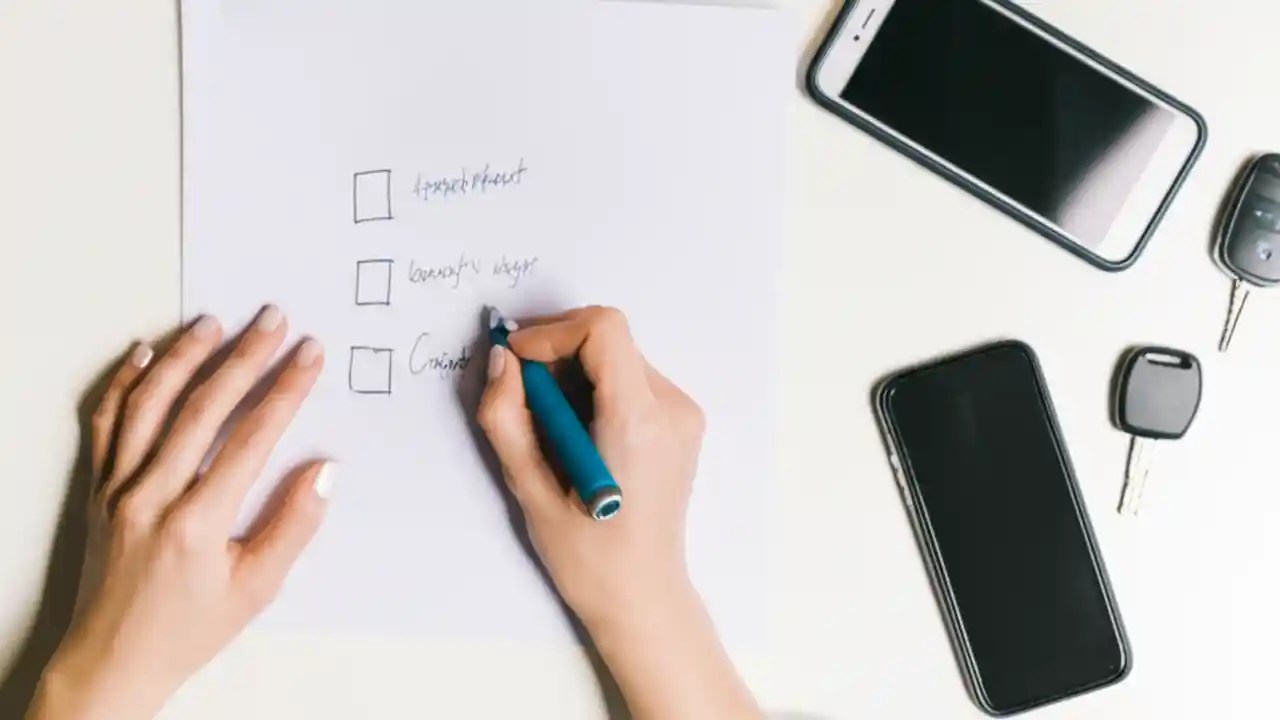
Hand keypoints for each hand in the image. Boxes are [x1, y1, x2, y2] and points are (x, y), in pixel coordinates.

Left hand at [30, 306, 333, 719]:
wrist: (113, 659)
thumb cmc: (189, 628)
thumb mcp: (257, 589)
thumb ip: (293, 526)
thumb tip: (324, 471)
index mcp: (198, 522)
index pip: (251, 437)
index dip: (285, 390)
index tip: (308, 355)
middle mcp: (153, 495)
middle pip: (203, 408)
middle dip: (245, 358)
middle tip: (273, 320)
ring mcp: (119, 488)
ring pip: (150, 405)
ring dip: (184, 357)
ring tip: (214, 323)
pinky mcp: (98, 489)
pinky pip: (107, 424)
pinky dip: (124, 385)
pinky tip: (143, 355)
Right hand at [478, 306, 759, 718]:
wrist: (642, 595)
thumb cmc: (588, 558)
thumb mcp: (530, 491)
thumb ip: (507, 418)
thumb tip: (501, 361)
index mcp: (637, 422)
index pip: (603, 329)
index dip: (551, 332)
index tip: (517, 361)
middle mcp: (671, 409)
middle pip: (609, 340)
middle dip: (557, 352)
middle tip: (520, 392)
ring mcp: (682, 415)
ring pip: (618, 357)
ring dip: (574, 373)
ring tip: (548, 424)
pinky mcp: (681, 424)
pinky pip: (632, 380)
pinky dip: (595, 388)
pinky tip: (576, 433)